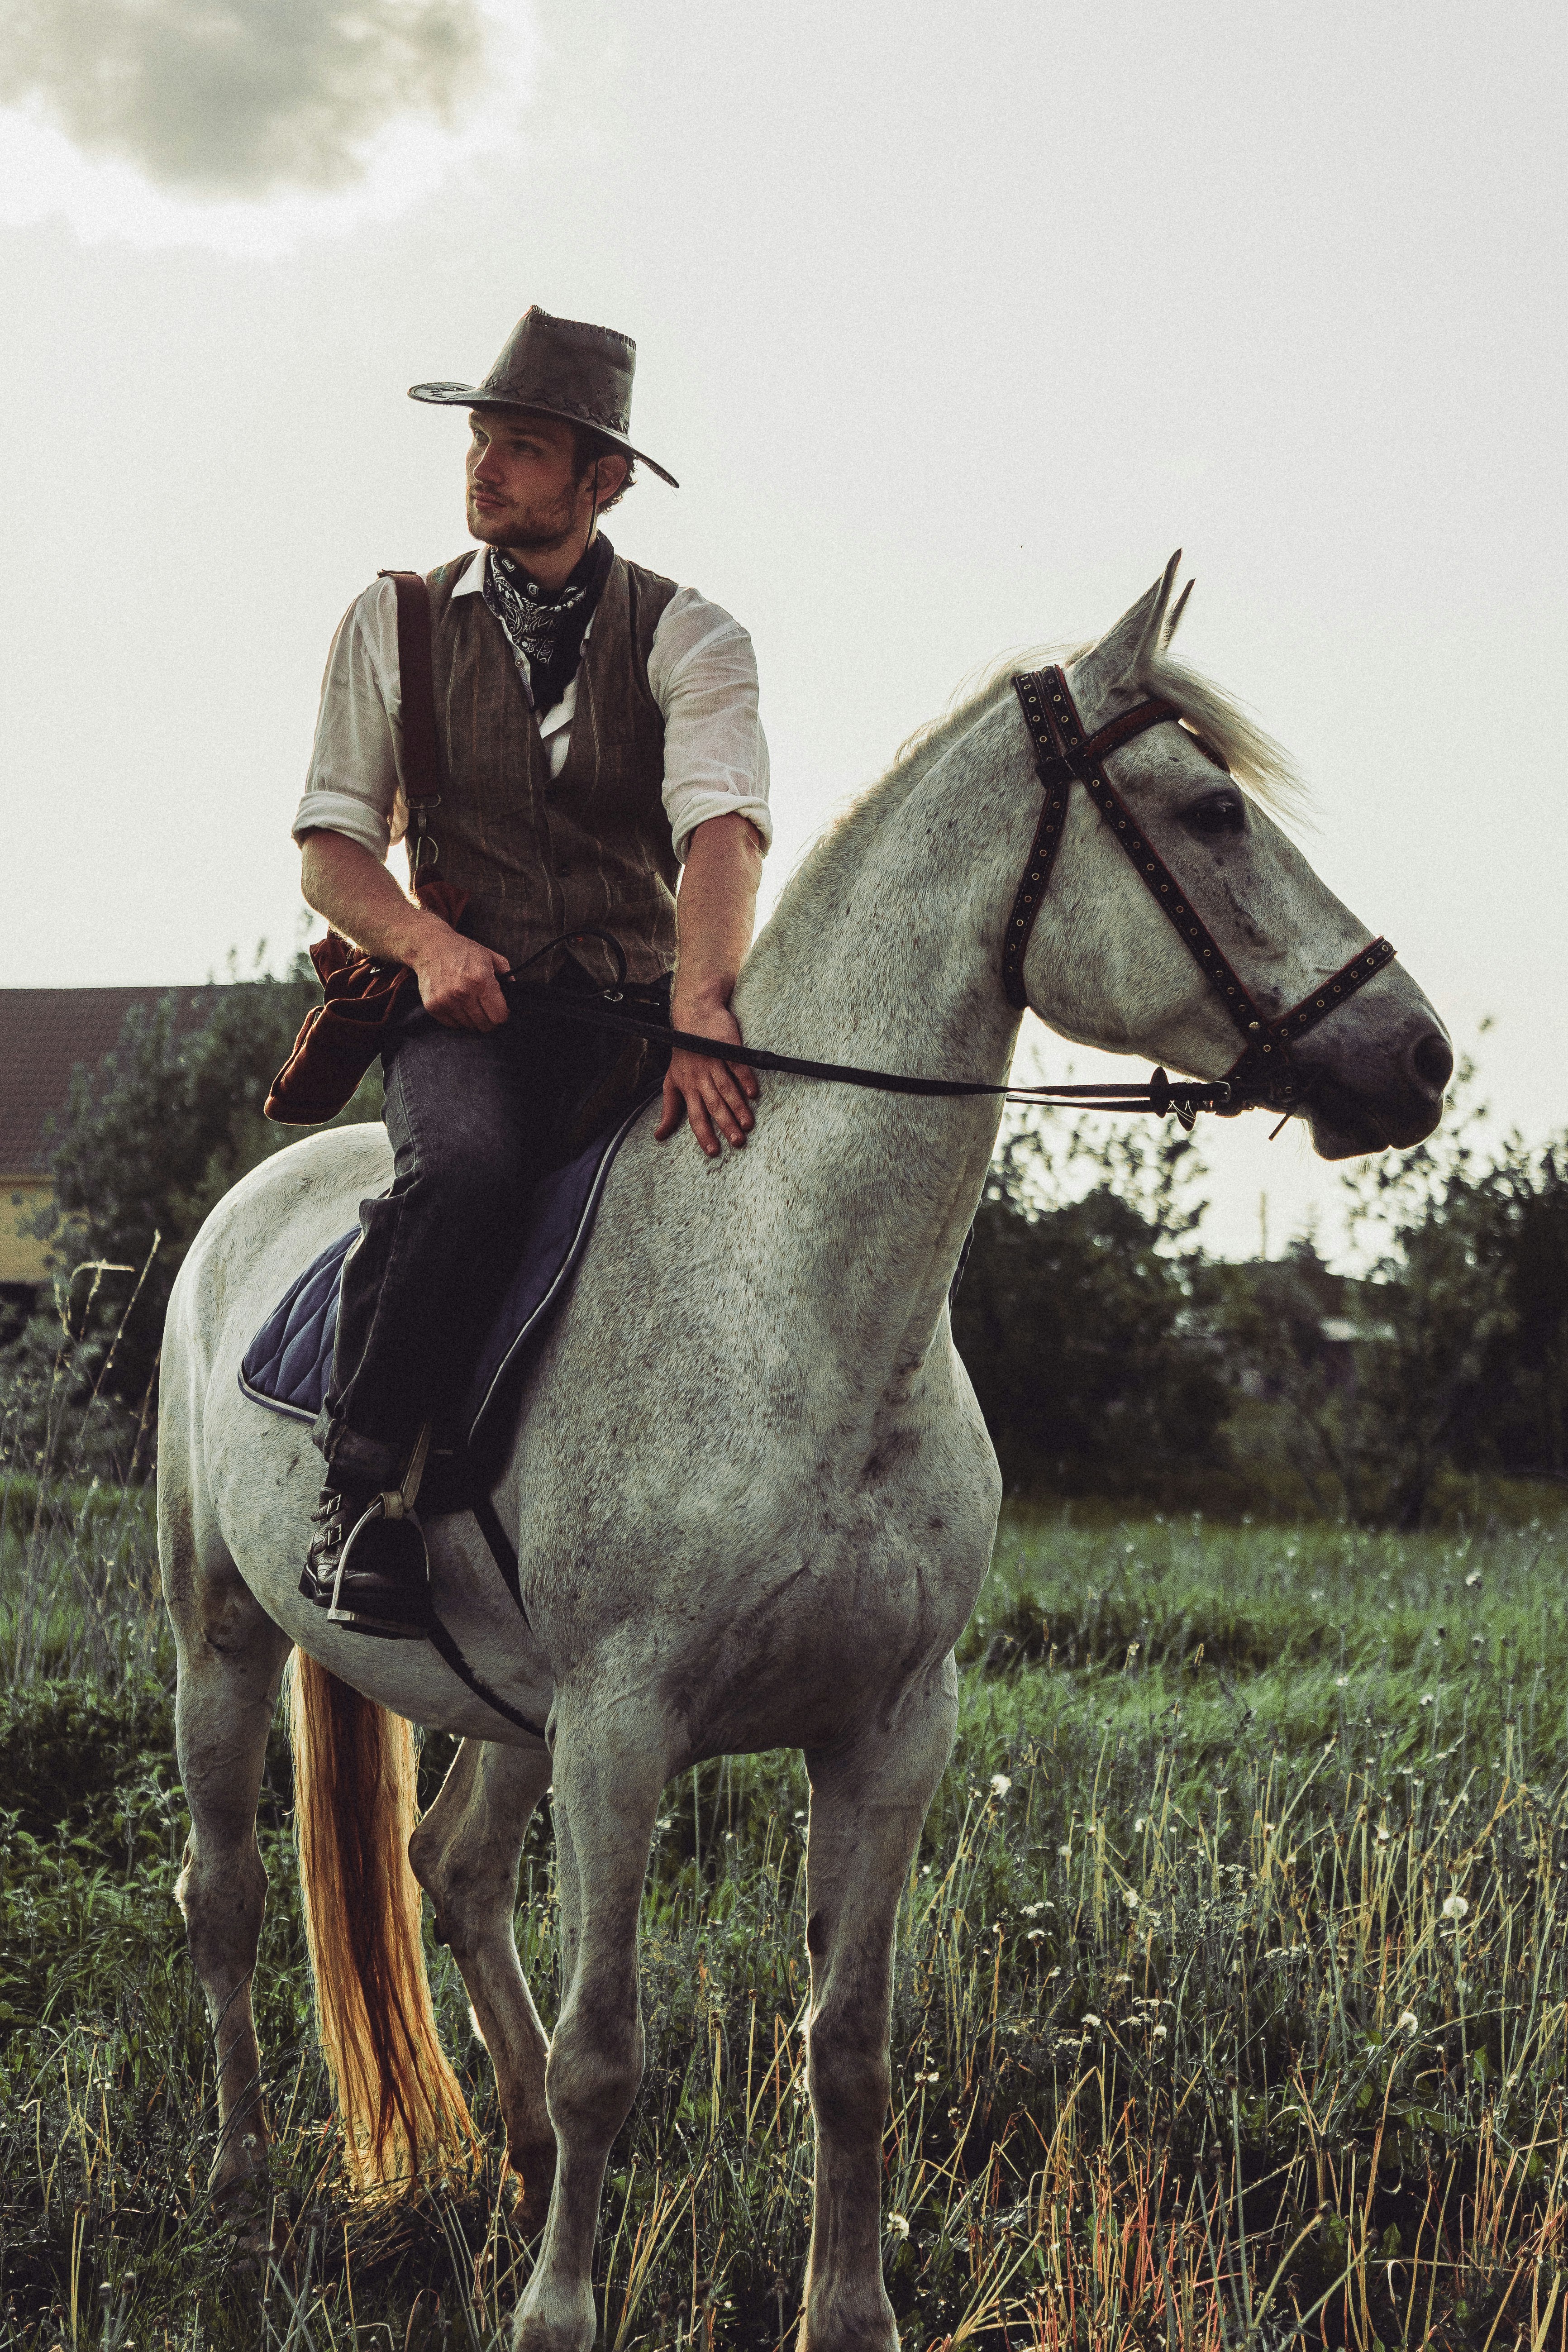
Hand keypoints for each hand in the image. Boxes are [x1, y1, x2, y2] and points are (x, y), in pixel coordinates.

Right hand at [410, 919, 510, 1030]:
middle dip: (489, 1019)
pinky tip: (457, 1004)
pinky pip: (453, 1025)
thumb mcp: (490, 956)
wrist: (430, 946)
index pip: (499, 1016)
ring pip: (469, 1026)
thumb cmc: (462, 951)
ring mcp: (446, 1001)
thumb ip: (506, 975)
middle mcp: (463, 993)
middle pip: (485, 1025)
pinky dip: (458, 1018)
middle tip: (486, 1008)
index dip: (503, 1015)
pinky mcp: (433, 1006)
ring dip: (473, 1019)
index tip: (500, 1010)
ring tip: (470, 1003)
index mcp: (481, 980)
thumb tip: (514, 992)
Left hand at [655, 993, 758, 1154]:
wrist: (694, 1016)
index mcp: (687, 1087)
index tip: (713, 1151)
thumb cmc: (684, 1052)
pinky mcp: (727, 1049)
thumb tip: (659, 1135)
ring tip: (748, 1124)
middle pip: (713, 1105)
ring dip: (738, 1107)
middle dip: (725, 1125)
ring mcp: (714, 1062)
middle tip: (738, 1142)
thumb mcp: (671, 1080)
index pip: (694, 1116)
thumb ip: (669, 1109)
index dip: (703, 1134)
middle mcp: (699, 1077)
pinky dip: (746, 1080)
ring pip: (726, 1089)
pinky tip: (754, 1094)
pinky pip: (737, 1067)